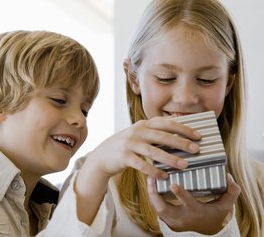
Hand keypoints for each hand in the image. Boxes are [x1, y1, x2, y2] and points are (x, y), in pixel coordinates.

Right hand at [86, 117, 200, 179]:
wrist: (103, 155)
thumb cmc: (126, 145)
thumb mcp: (138, 133)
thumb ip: (154, 130)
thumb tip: (177, 125)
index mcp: (143, 124)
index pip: (166, 124)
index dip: (183, 129)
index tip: (198, 136)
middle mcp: (137, 131)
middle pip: (162, 136)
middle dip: (181, 143)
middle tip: (196, 150)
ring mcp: (129, 143)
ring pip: (153, 151)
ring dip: (170, 158)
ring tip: (184, 165)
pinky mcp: (123, 157)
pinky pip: (142, 165)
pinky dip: (154, 171)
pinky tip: (164, 176)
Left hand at [147, 173, 240, 234]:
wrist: (207, 231)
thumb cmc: (215, 215)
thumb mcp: (226, 205)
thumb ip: (231, 191)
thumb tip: (228, 175)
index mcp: (196, 212)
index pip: (187, 203)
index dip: (180, 194)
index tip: (172, 184)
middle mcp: (182, 218)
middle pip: (164, 208)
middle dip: (155, 194)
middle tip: (151, 177)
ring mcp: (173, 221)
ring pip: (157, 208)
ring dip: (151, 193)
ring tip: (149, 178)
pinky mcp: (167, 220)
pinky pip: (156, 208)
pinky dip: (152, 197)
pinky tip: (150, 185)